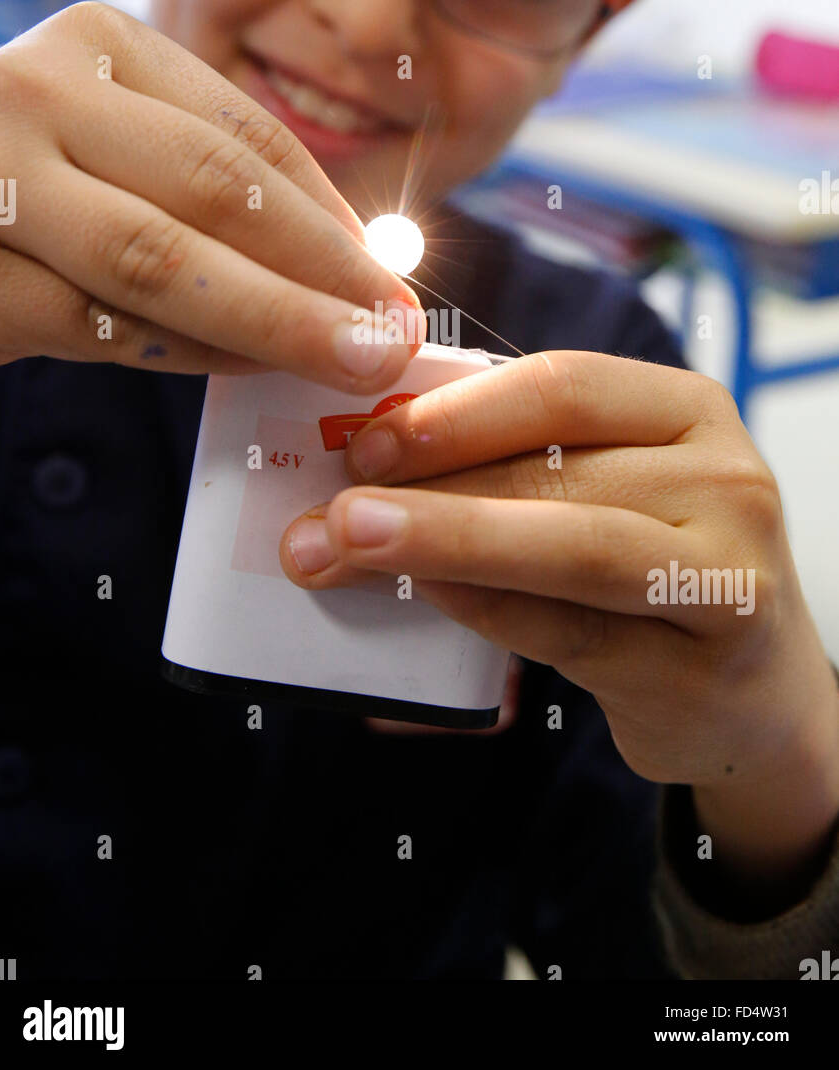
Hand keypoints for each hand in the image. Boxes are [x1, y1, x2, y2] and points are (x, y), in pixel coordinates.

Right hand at [0, 3, 422, 388]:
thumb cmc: (25, 187)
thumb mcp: (111, 144)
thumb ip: (206, 185)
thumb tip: (352, 262)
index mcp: (99, 44)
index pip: (246, 134)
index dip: (333, 218)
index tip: (393, 280)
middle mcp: (40, 94)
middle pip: (215, 189)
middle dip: (323, 271)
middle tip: (394, 334)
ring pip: (160, 260)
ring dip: (272, 320)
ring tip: (350, 361)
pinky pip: (99, 326)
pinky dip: (183, 351)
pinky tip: (243, 370)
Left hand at [280, 351, 838, 881]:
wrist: (754, 693)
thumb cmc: (655, 566)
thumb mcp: (608, 492)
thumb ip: (520, 463)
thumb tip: (370, 457)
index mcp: (687, 409)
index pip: (562, 386)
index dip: (456, 411)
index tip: (363, 440)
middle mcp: (723, 478)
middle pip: (553, 468)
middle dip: (423, 487)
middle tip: (325, 510)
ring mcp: (725, 572)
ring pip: (564, 545)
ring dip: (438, 542)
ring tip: (341, 546)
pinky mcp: (702, 662)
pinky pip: (569, 627)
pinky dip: (482, 607)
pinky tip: (420, 597)